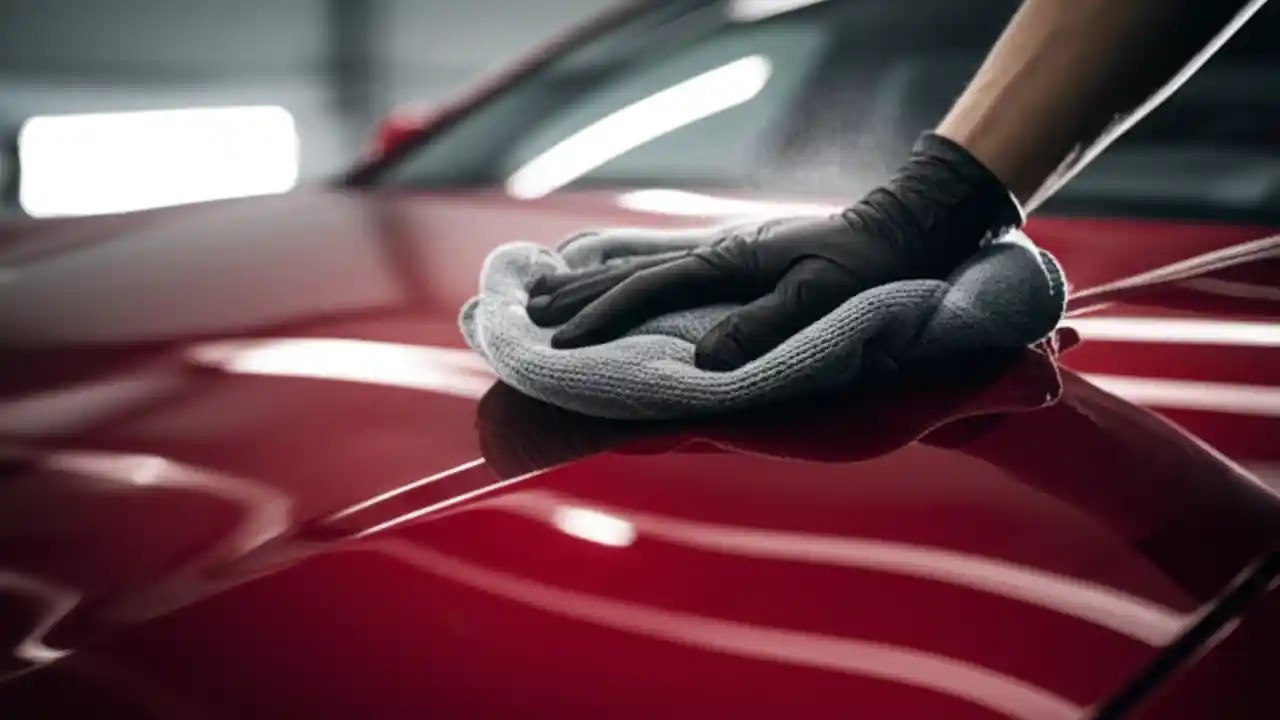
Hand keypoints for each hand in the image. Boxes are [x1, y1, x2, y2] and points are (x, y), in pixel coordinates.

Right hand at [528, 133, 1022, 369]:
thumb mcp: (823, 299)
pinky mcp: (733, 259)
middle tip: (527, 318)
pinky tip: (606, 272)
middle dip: (577, 297)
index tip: (560, 345)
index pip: (648, 289)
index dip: (601, 317)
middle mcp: (715, 252)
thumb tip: (703, 360)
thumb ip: (764, 327)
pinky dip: (625, 269)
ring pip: (640, 264)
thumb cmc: (868, 270)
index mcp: (727, 262)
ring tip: (543, 293)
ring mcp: (721, 252)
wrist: (901, 232)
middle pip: (629, 272)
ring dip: (591, 281)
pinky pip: (664, 263)